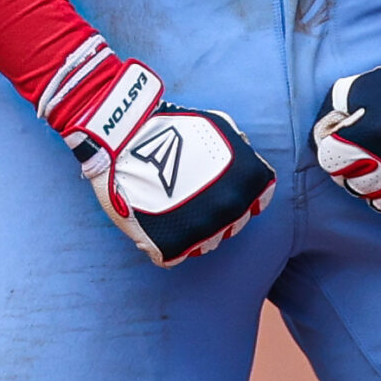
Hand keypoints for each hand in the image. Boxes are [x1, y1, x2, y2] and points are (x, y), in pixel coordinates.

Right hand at [55, 52, 275, 266]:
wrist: (122, 137)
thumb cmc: (169, 126)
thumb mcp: (218, 125)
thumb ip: (238, 146)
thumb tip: (246, 156)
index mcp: (247, 180)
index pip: (258, 202)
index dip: (239, 196)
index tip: (219, 189)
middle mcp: (232, 207)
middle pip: (233, 224)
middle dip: (216, 213)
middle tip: (188, 195)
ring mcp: (204, 229)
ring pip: (207, 243)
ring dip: (192, 231)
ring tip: (169, 207)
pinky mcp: (172, 246)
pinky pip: (175, 255)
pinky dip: (166, 242)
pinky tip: (155, 221)